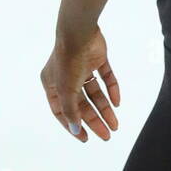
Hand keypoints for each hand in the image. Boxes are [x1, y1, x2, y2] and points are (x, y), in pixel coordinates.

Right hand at [41, 26, 119, 141]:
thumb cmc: (67, 61)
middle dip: (94, 120)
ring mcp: (82, 67)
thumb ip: (71, 111)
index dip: (72, 125)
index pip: (61, 111)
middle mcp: (66, 77)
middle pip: (81, 104)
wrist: (80, 32)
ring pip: (95, 93)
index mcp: (52, 84)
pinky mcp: (97, 59)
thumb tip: (76, 130)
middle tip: (106, 135)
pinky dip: (112, 89)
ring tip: (115, 125)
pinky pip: (106, 77)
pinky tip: (117, 103)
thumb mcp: (66, 90)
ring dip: (105, 109)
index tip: (85, 138)